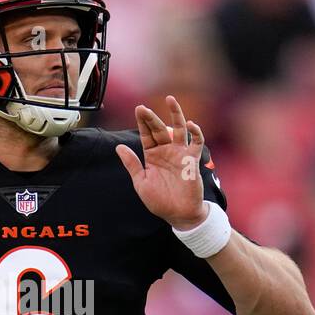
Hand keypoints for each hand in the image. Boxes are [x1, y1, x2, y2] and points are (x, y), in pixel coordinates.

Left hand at [115, 96, 207, 230]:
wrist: (178, 214)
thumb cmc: (160, 201)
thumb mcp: (141, 182)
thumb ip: (132, 164)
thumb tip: (118, 147)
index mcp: (152, 156)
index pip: (146, 135)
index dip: (142, 122)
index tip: (138, 109)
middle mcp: (166, 151)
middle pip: (159, 129)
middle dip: (151, 118)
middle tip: (143, 108)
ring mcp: (179, 153)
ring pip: (179, 129)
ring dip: (176, 114)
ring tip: (170, 100)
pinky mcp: (192, 159)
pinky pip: (196, 142)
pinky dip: (195, 132)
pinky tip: (190, 125)